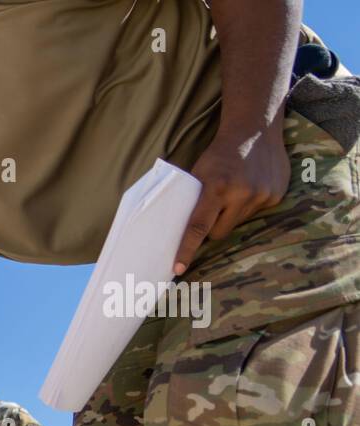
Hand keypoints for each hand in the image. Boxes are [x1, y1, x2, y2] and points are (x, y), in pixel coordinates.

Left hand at [173, 126, 289, 275]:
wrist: (255, 128)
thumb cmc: (219, 153)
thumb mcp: (199, 173)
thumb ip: (194, 200)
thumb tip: (180, 231)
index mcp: (216, 187)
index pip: (198, 227)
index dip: (187, 250)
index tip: (178, 268)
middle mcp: (241, 193)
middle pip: (219, 233)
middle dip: (212, 228)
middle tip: (213, 210)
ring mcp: (261, 195)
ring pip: (238, 224)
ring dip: (232, 215)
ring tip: (234, 192)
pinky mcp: (276, 195)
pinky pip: (256, 214)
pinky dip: (249, 206)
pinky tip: (250, 186)